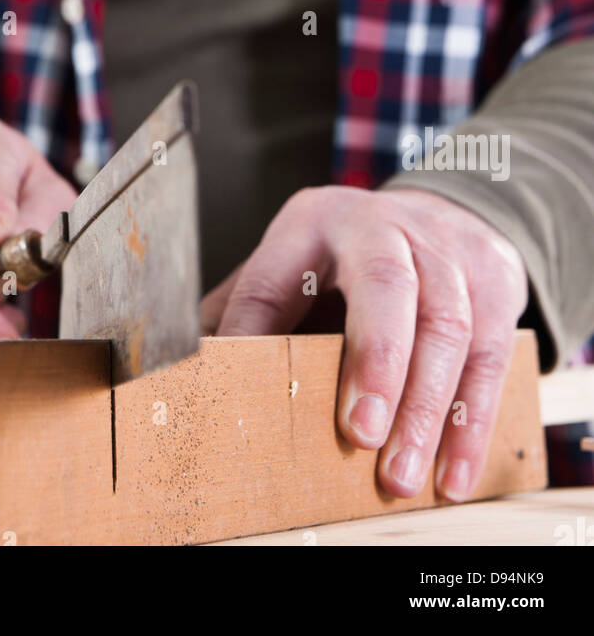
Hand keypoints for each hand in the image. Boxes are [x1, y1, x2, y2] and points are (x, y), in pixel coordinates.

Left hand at [200, 186, 528, 502]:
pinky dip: (472, 421)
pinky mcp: (492, 285)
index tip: (260, 389)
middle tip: (362, 435)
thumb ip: (249, 310)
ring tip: (401, 476)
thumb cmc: (345, 256)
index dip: (267, 326)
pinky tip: (453, 473)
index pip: (285, 272)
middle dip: (379, 362)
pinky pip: (491, 356)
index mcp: (316, 219)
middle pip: (387, 286)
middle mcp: (386, 226)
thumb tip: (197, 372)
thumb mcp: (287, 261)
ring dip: (428, 410)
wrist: (439, 213)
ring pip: (447, 325)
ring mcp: (446, 252)